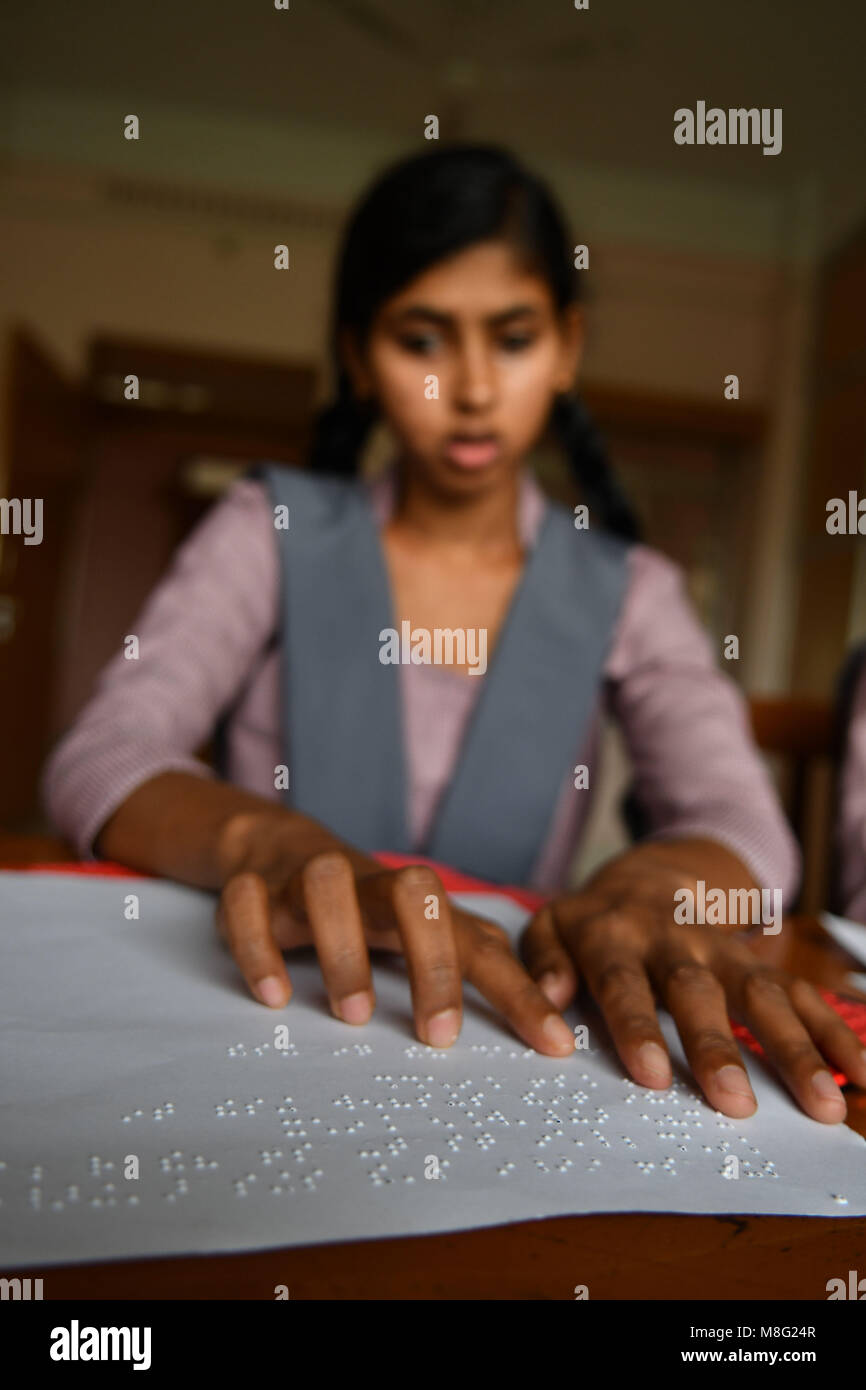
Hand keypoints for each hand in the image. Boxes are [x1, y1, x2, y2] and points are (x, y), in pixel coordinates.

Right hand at [215, 815, 574, 1055]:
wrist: (282, 849)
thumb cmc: (374, 909)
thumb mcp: (433, 931)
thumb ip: (485, 964)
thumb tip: (555, 1007)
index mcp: (421, 904)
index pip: (481, 944)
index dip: (519, 994)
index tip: (553, 1047)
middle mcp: (370, 886)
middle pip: (413, 888)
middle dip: (431, 960)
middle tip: (437, 1037)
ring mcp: (308, 882)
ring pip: (326, 884)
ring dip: (343, 947)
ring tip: (355, 1013)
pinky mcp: (254, 890)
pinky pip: (247, 902)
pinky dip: (258, 945)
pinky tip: (273, 996)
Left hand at [521, 878, 865, 1122]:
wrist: (649, 875)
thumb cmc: (590, 922)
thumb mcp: (550, 928)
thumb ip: (544, 964)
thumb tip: (551, 1002)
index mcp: (614, 936)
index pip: (624, 983)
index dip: (637, 1026)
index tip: (652, 1076)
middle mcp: (674, 941)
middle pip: (698, 991)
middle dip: (718, 1046)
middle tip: (736, 1103)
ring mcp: (724, 949)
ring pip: (761, 992)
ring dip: (794, 1047)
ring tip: (824, 1107)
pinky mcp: (760, 959)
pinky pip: (802, 993)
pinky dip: (835, 1032)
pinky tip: (861, 1075)